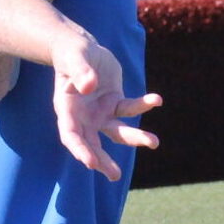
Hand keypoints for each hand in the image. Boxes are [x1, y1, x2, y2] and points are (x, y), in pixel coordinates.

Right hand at [50, 37, 162, 180]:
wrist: (81, 48)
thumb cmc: (72, 54)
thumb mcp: (74, 59)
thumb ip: (81, 72)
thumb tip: (90, 86)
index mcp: (67, 109)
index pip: (71, 135)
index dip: (80, 149)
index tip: (90, 163)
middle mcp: (83, 117)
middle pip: (92, 143)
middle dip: (103, 160)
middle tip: (114, 175)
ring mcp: (100, 113)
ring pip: (117, 132)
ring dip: (135, 138)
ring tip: (154, 142)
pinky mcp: (115, 103)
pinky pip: (130, 108)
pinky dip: (143, 104)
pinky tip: (156, 99)